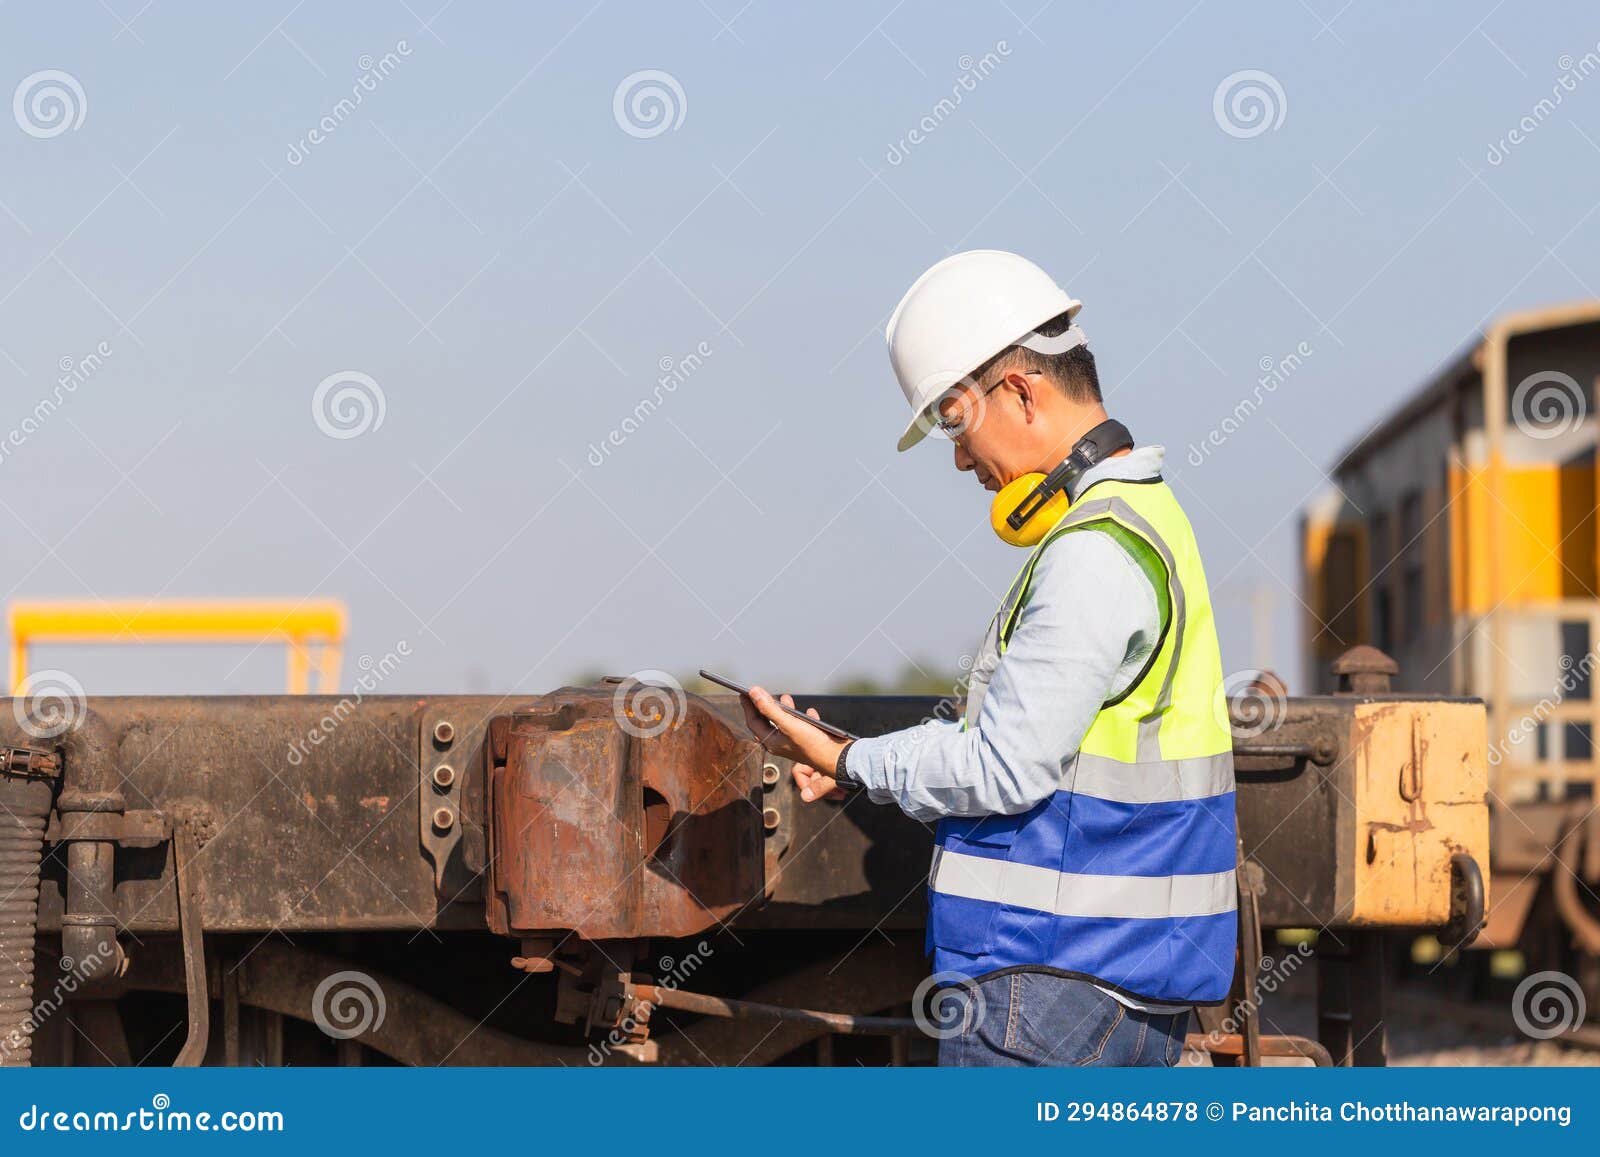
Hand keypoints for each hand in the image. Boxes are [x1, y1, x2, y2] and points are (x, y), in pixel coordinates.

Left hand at [741, 687, 847, 803]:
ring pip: (783, 723)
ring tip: (785, 697)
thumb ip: (770, 709)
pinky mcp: (807, 740)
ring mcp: (794, 742)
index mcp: (772, 742)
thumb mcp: (789, 724)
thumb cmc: (812, 744)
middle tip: (758, 693)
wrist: (837, 758)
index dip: (748, 706)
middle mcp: (780, 743)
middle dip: (763, 707)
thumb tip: (753, 693)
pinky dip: (802, 717)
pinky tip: (809, 711)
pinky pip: (801, 726)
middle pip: (766, 723)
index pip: (754, 722)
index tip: (744, 693)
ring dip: (783, 710)